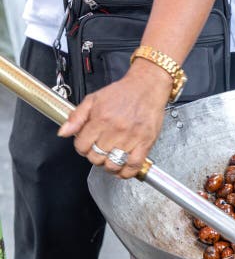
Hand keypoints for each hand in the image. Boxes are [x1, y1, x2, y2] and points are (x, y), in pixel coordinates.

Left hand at [57, 60, 172, 177]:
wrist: (147, 87)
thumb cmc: (123, 92)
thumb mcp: (93, 99)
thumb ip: (76, 116)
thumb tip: (63, 132)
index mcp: (101, 119)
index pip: (82, 145)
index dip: (82, 147)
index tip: (87, 145)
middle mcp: (115, 130)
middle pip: (96, 157)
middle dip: (94, 156)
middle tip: (99, 150)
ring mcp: (131, 138)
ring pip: (113, 164)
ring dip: (108, 166)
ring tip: (110, 159)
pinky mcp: (146, 143)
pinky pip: (134, 165)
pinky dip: (126, 172)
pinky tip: (122, 169)